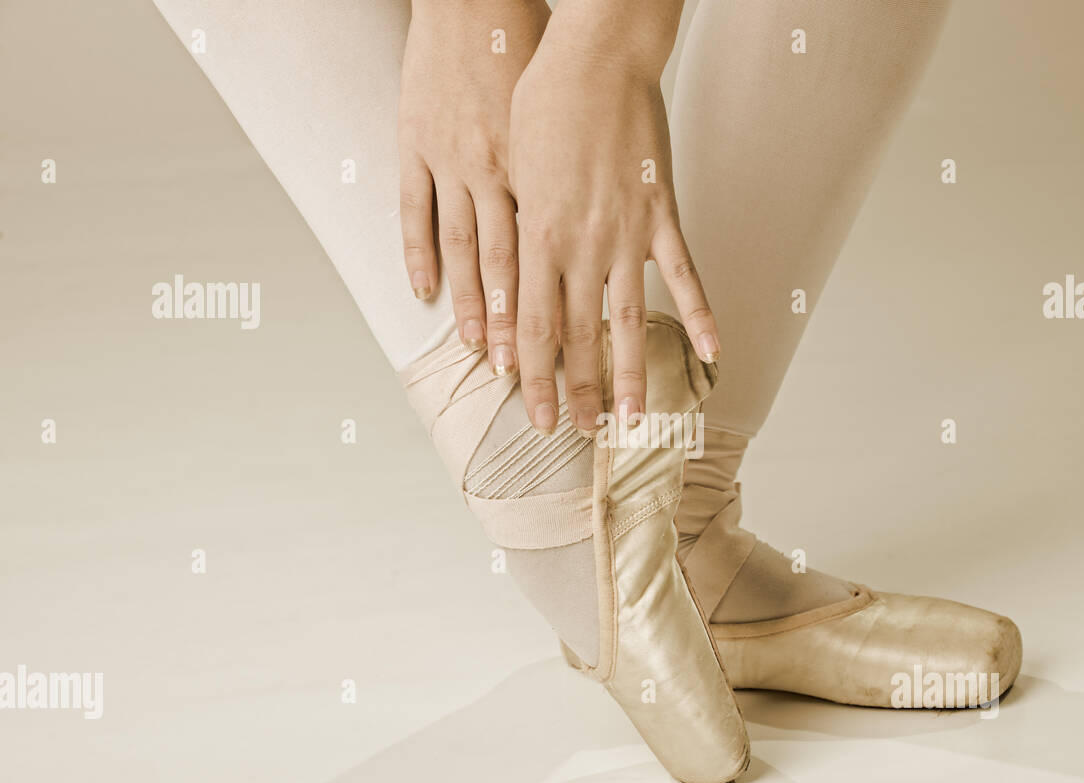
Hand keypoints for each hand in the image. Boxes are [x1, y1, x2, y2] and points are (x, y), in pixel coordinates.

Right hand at [398, 0, 548, 348]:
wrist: (483, 0)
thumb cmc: (536, 52)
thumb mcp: (574, 123)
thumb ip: (582, 180)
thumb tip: (610, 231)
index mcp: (547, 174)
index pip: (558, 263)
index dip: (566, 322)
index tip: (577, 370)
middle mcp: (506, 178)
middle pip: (516, 274)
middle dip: (525, 335)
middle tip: (529, 382)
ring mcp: (457, 163)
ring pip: (467, 252)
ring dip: (474, 306)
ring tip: (480, 352)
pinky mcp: (417, 144)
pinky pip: (413, 211)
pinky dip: (417, 255)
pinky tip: (422, 293)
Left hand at [506, 0, 718, 433]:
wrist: (594, 59)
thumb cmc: (542, 105)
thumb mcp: (511, 172)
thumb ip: (517, 232)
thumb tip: (510, 284)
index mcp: (536, 236)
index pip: (531, 329)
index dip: (535, 378)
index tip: (538, 414)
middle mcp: (579, 245)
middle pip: (576, 336)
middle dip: (576, 390)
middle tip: (579, 431)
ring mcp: (624, 233)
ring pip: (626, 319)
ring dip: (629, 374)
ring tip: (634, 419)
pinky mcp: (662, 214)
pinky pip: (684, 274)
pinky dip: (699, 314)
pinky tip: (713, 352)